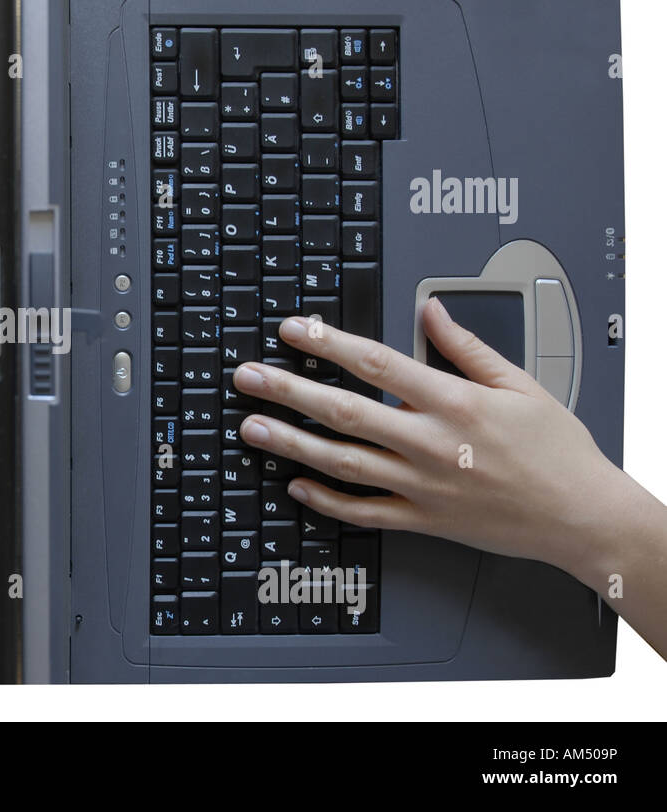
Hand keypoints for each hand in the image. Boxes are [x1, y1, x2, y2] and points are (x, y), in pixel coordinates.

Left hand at [233, 298, 621, 579]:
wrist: (582, 516)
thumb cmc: (557, 451)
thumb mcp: (520, 385)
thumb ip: (467, 347)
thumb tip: (431, 309)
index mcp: (455, 403)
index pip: (378, 365)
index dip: (330, 344)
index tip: (294, 330)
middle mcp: (432, 444)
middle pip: (345, 412)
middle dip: (289, 392)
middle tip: (249, 378)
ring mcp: (423, 486)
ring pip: (342, 462)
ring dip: (292, 444)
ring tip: (252, 427)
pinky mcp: (423, 521)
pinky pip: (363, 512)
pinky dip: (326, 500)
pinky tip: (295, 485)